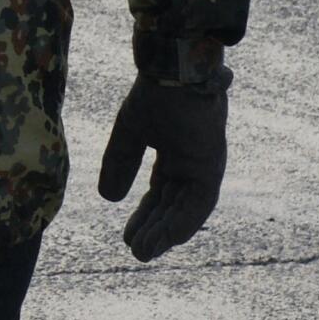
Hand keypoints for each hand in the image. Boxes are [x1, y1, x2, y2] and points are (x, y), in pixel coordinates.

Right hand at [98, 74, 228, 260]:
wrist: (173, 66)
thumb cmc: (154, 92)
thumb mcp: (130, 132)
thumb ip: (120, 163)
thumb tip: (107, 198)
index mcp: (176, 155)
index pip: (161, 195)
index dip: (145, 217)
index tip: (128, 237)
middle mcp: (194, 164)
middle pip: (174, 206)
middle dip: (154, 230)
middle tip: (136, 253)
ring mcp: (205, 165)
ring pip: (188, 210)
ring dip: (167, 233)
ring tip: (144, 253)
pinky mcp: (211, 164)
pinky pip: (200, 202)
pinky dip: (183, 221)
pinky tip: (167, 238)